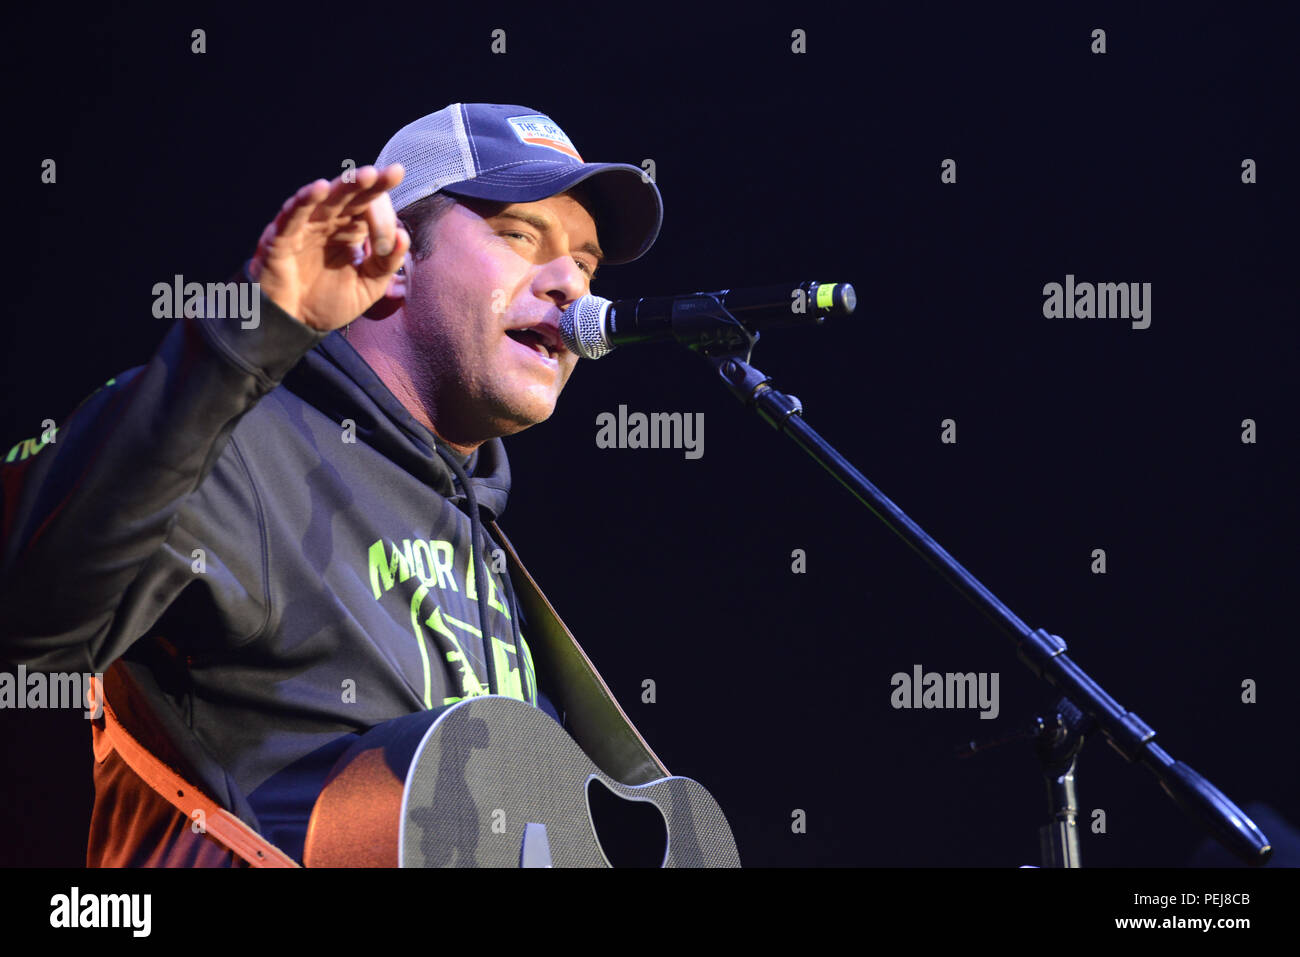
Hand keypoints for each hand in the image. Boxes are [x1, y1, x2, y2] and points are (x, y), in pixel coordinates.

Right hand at [249, 164, 409, 330]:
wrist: (292, 324)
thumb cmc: (327, 302)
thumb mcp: (368, 287)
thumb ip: (387, 265)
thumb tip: (404, 235)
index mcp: (351, 230)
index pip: (371, 210)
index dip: (384, 221)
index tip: (389, 244)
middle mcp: (328, 223)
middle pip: (351, 196)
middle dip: (371, 184)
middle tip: (392, 173)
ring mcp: (304, 227)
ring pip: (324, 199)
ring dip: (343, 186)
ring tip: (365, 175)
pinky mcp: (280, 237)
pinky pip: (291, 215)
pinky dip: (304, 200)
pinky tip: (319, 188)